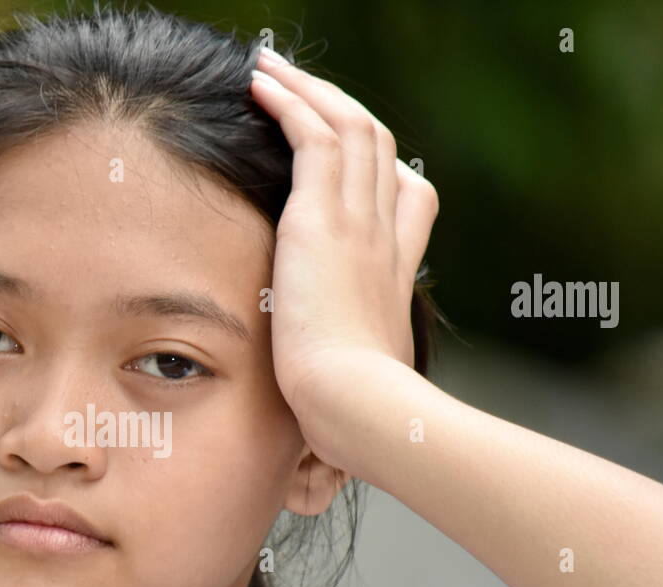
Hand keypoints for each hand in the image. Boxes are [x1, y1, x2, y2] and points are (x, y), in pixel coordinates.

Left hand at [249, 49, 438, 451]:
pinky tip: (257, 83)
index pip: (405, 198)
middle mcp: (386, 238)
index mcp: (394, 273)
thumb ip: (342, 385)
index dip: (383, 169)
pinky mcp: (326, 217)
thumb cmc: (356, 419)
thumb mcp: (354, 390)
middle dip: (341, 110)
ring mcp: (361, 223)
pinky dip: (289, 100)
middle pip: (379, 148)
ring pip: (348, 127)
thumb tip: (321, 442)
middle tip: (304, 90)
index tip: (351, 156)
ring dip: (309, 91)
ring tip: (271, 68)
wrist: (361, 409)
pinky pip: (313, 132)